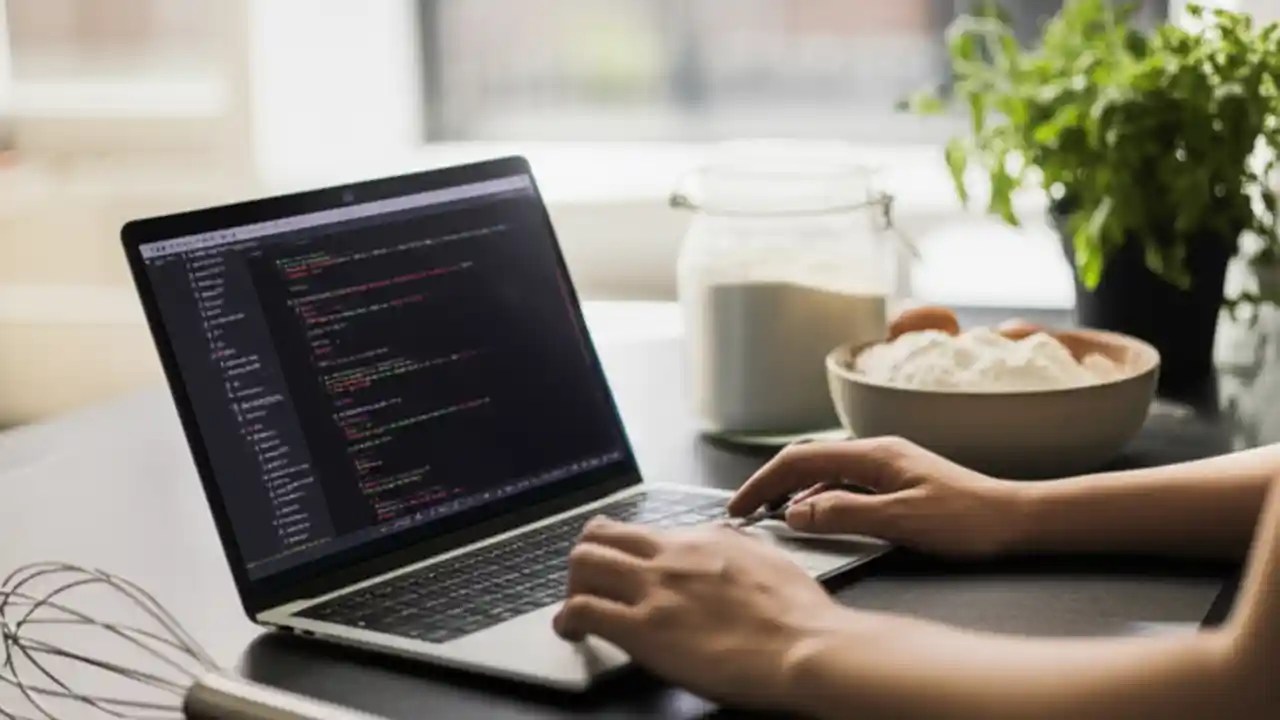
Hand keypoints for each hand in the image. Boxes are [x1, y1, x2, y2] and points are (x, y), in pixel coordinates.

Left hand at [554, 518, 846, 709]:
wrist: (805, 646)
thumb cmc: (797, 612)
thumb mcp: (765, 556)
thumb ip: (733, 545)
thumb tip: (721, 539)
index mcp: (699, 539)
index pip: (634, 529)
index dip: (613, 546)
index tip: (612, 562)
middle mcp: (668, 556)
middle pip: (597, 537)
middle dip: (585, 560)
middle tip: (588, 585)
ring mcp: (653, 591)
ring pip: (582, 565)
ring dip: (571, 587)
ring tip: (576, 610)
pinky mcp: (643, 630)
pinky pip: (584, 611)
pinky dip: (568, 621)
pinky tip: (573, 633)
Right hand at [728, 436, 1024, 558]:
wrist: (1019, 520)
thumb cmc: (968, 521)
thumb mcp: (901, 521)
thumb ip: (845, 514)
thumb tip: (795, 512)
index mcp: (873, 454)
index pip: (800, 460)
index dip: (763, 482)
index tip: (738, 509)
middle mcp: (876, 452)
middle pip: (807, 460)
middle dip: (770, 484)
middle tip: (744, 514)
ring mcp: (887, 465)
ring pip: (824, 473)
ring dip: (793, 493)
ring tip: (771, 520)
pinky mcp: (897, 481)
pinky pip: (844, 484)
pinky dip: (819, 499)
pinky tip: (815, 520)